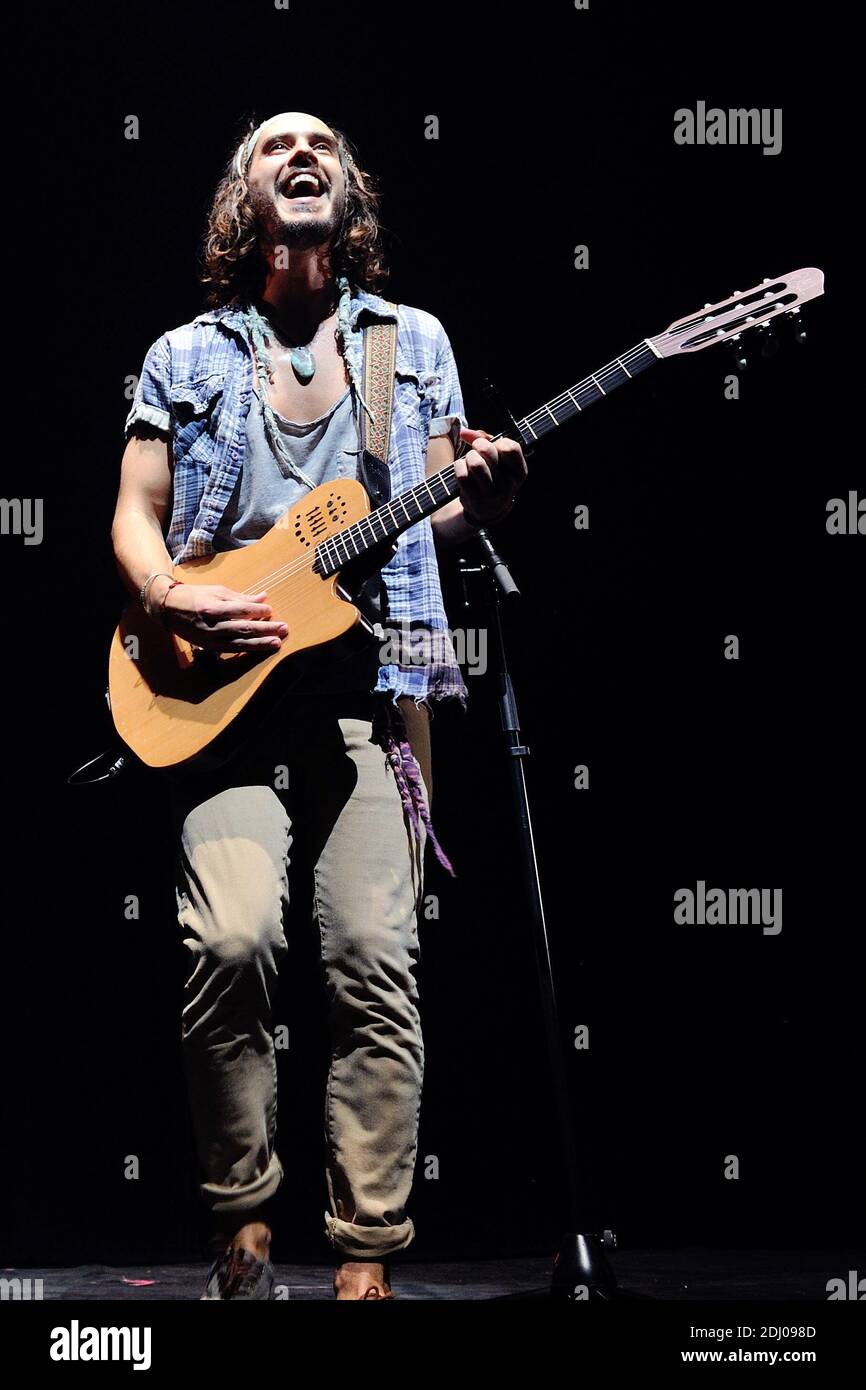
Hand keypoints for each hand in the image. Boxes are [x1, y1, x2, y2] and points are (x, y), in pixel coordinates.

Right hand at [157, 581, 287, 652]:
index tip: (271, 610)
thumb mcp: (217, 591)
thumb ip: (241, 597)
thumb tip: (264, 597)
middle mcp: (211, 625)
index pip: (240, 610)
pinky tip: (261, 648)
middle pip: (243, 628)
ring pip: (240, 642)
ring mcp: (210, 639)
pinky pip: (232, 649)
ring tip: (277, 642)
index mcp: (212, 608)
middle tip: (283, 628)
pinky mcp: (209, 647)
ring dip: (260, 643)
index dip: (257, 611)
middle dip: (265, 629)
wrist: (168, 608)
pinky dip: (247, 649)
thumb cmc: (195, 596)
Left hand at [455, 428, 526, 525]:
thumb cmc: (493, 476)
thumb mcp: (499, 460)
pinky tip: (462, 468)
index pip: (510, 448)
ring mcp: (491, 494)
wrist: (487, 509)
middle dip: (478, 444)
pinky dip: (458, 467)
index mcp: (519, 472)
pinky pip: (462, 475)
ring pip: (475, 464)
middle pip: (489, 451)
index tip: (494, 445)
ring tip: (470, 460)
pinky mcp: (475, 499)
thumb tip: (464, 432)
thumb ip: (485, 440)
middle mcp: (508, 484)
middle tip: (476, 449)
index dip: (498, 441)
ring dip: (468, 457)